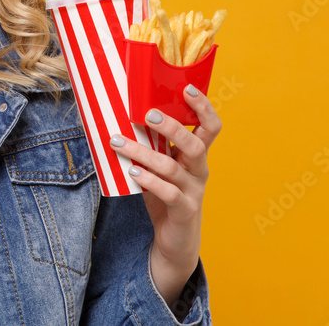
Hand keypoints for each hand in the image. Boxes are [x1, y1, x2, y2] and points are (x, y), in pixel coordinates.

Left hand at [110, 85, 221, 311]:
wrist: (175, 240)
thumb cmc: (165, 195)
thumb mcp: (161, 167)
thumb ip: (151, 145)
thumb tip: (120, 115)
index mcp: (196, 155)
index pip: (210, 127)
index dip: (203, 107)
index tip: (188, 88)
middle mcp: (199, 170)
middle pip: (195, 143)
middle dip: (172, 127)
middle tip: (146, 114)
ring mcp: (194, 191)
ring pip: (173, 167)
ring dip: (143, 153)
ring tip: (118, 142)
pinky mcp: (184, 210)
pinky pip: (169, 193)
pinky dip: (150, 181)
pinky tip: (133, 174)